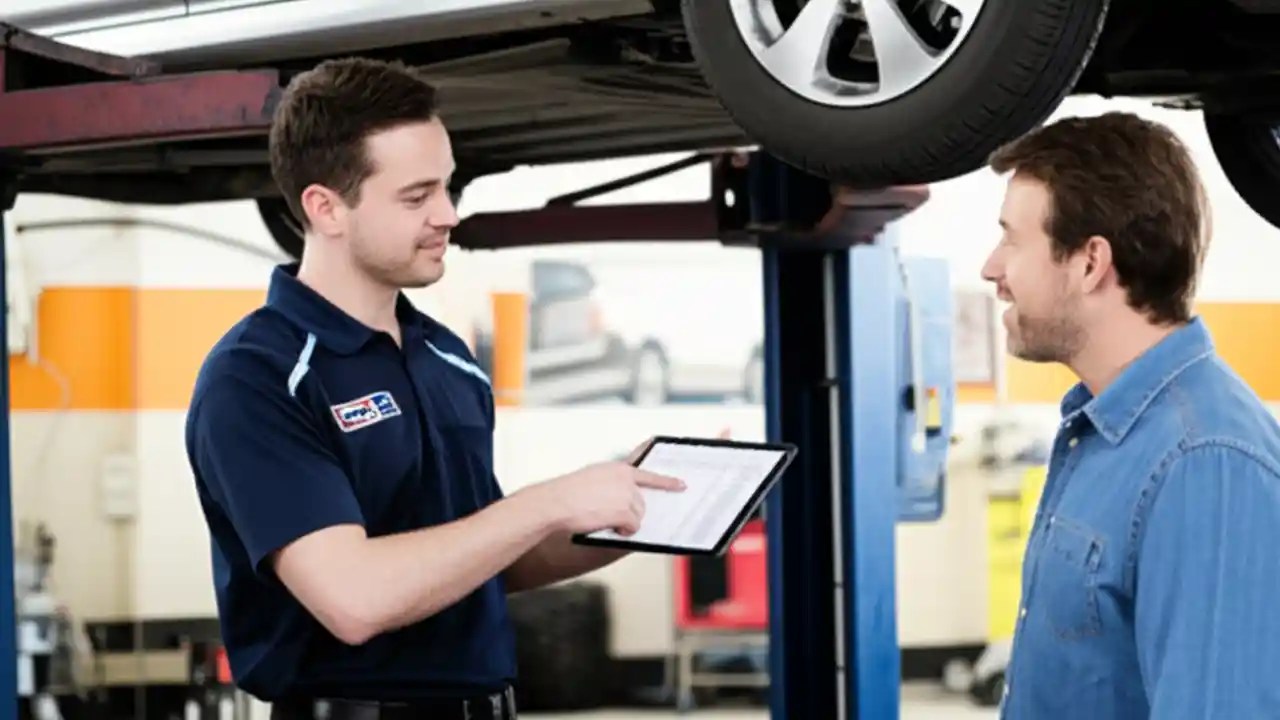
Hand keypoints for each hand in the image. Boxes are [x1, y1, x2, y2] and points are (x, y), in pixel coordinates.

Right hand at [533, 461, 683, 536]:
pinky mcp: (625, 511)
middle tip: (609, 516)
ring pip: (638, 515)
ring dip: (625, 522)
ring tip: (602, 519)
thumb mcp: (590, 479)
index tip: (681, 485)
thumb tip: (621, 501)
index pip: (647, 474)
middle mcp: (625, 479)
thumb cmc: (565, 494)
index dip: (666, 481)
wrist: (555, 503)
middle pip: (641, 502)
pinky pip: (634, 526)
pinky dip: (624, 531)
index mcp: (617, 469)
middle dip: (629, 513)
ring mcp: (627, 494)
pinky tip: (609, 527)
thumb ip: (610, 485)